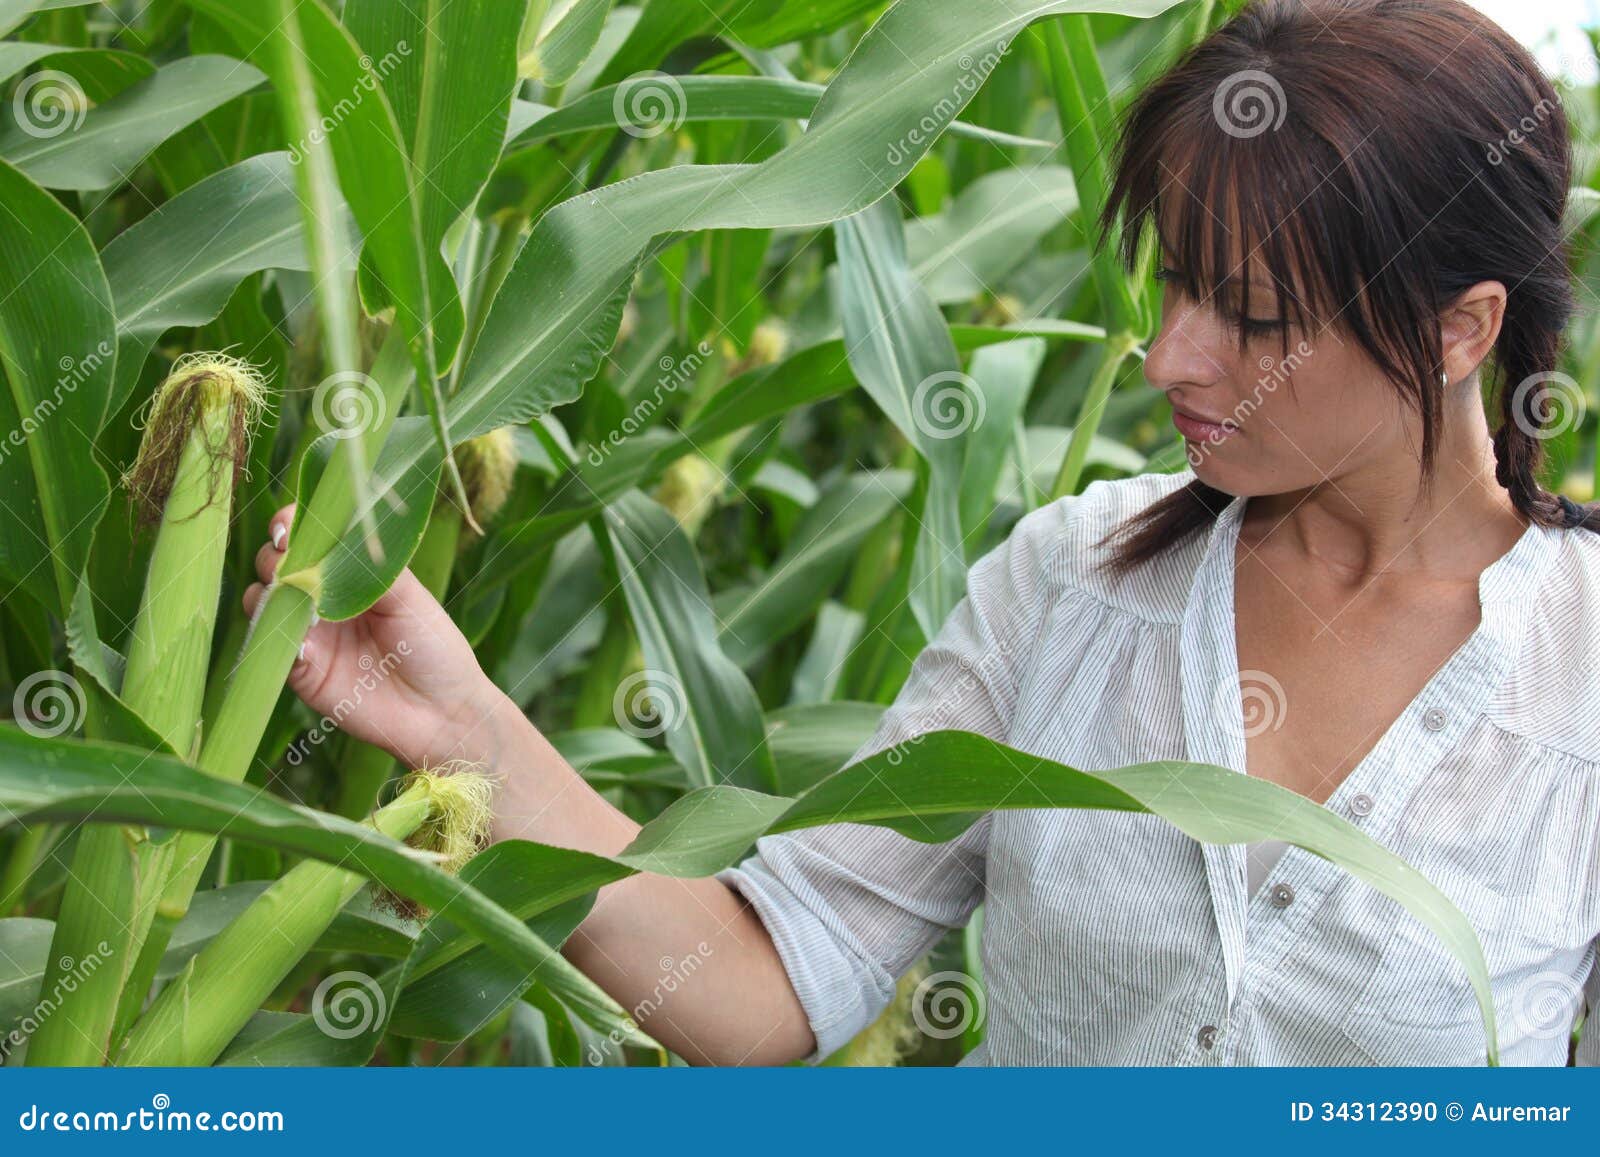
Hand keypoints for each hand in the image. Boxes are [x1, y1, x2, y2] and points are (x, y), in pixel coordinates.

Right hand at [245, 504, 511, 770]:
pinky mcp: (301, 672)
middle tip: (288, 566)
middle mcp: (322, 599)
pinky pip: (271, 650)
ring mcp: (308, 634)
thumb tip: (331, 542)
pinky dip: (276, 641)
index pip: (309, 539)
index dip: (291, 527)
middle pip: (275, 566)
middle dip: (273, 559)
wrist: (440, 711)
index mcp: (350, 573)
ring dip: (266, 597)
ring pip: (263, 604)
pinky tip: (304, 645)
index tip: (288, 526)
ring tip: (293, 601)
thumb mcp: (409, 598)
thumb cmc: (434, 647)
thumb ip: (371, 569)